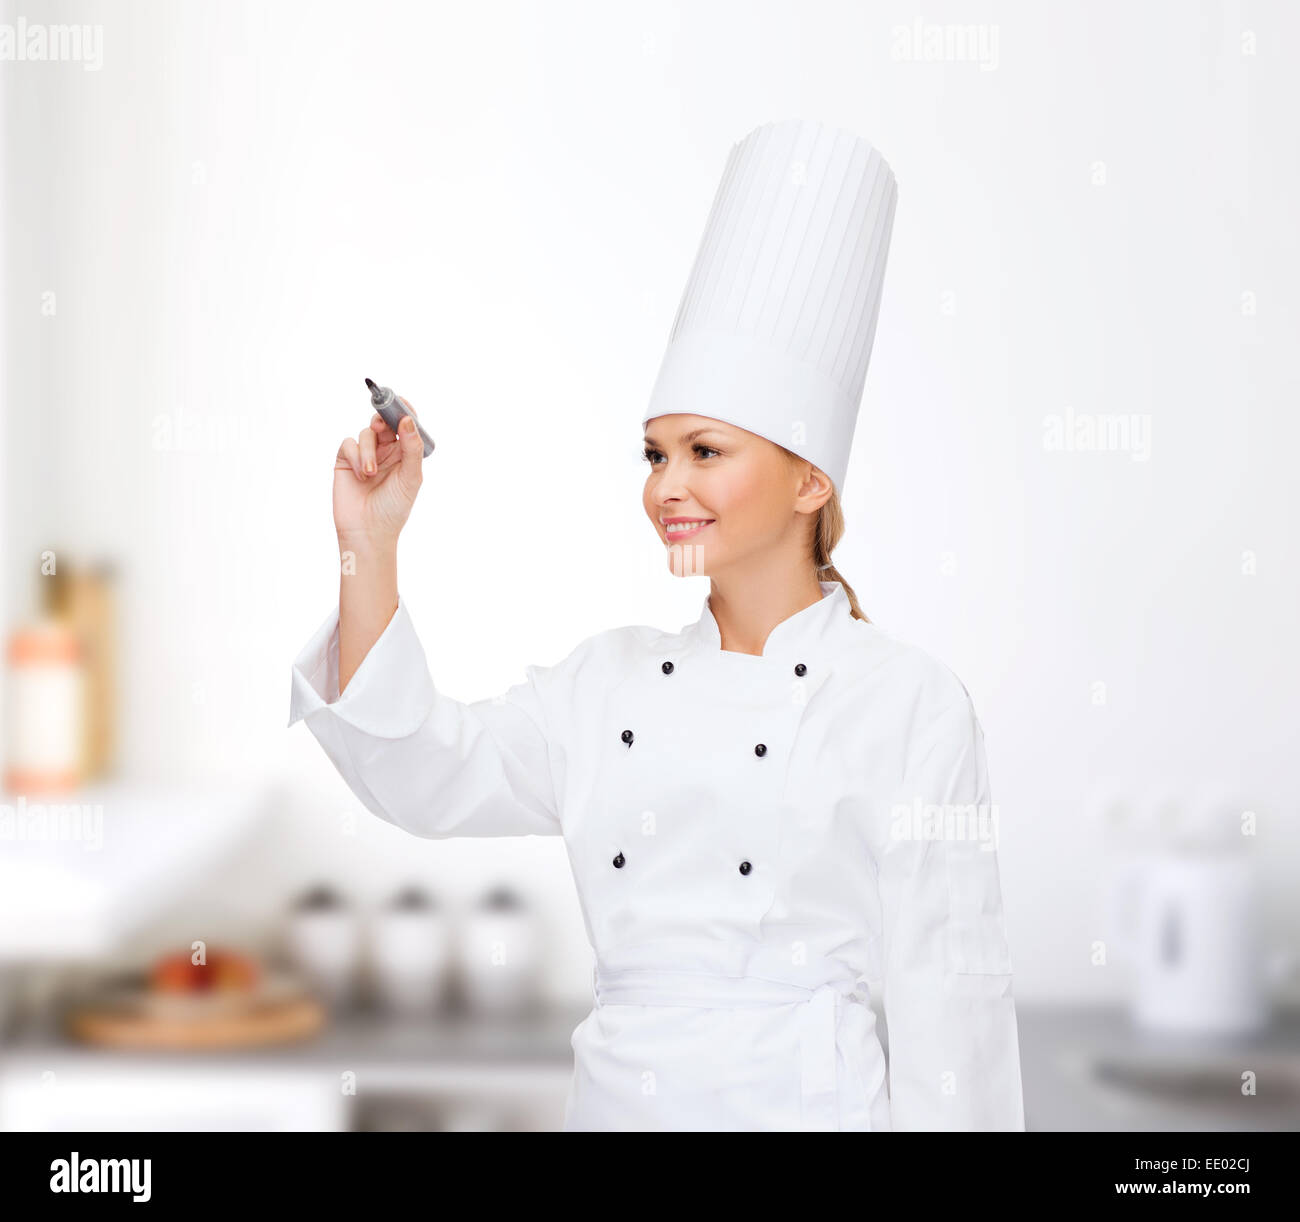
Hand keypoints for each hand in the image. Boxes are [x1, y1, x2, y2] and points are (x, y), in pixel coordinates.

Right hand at [333, 398, 424, 546]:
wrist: (368, 530)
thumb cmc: (394, 508)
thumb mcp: (410, 477)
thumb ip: (411, 448)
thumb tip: (407, 420)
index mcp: (405, 453)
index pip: (405, 425)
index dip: (404, 411)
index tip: (402, 402)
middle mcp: (386, 451)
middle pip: (383, 422)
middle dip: (382, 419)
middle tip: (381, 425)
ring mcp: (365, 455)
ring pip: (366, 433)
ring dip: (369, 451)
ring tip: (370, 473)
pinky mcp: (346, 460)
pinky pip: (349, 444)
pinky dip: (355, 456)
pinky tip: (361, 475)